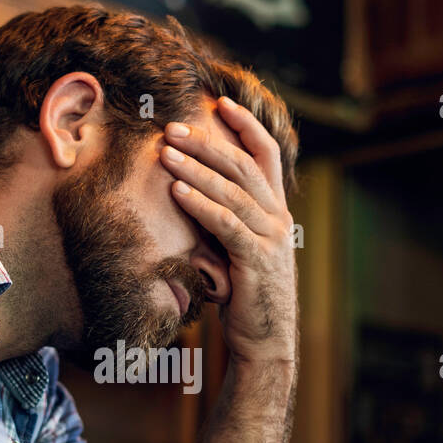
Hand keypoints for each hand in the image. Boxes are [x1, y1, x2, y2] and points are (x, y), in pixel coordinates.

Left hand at [161, 97, 297, 365]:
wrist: (266, 340)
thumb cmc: (244, 296)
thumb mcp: (234, 250)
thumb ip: (221, 221)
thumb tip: (185, 193)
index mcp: (276, 211)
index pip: (267, 155)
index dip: (246, 125)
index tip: (221, 102)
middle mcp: (277, 218)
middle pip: (242, 166)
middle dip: (206, 143)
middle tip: (173, 128)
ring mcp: (270, 238)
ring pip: (231, 191)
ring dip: (195, 169)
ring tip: (166, 152)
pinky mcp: (255, 260)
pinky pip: (225, 224)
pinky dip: (200, 204)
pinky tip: (177, 190)